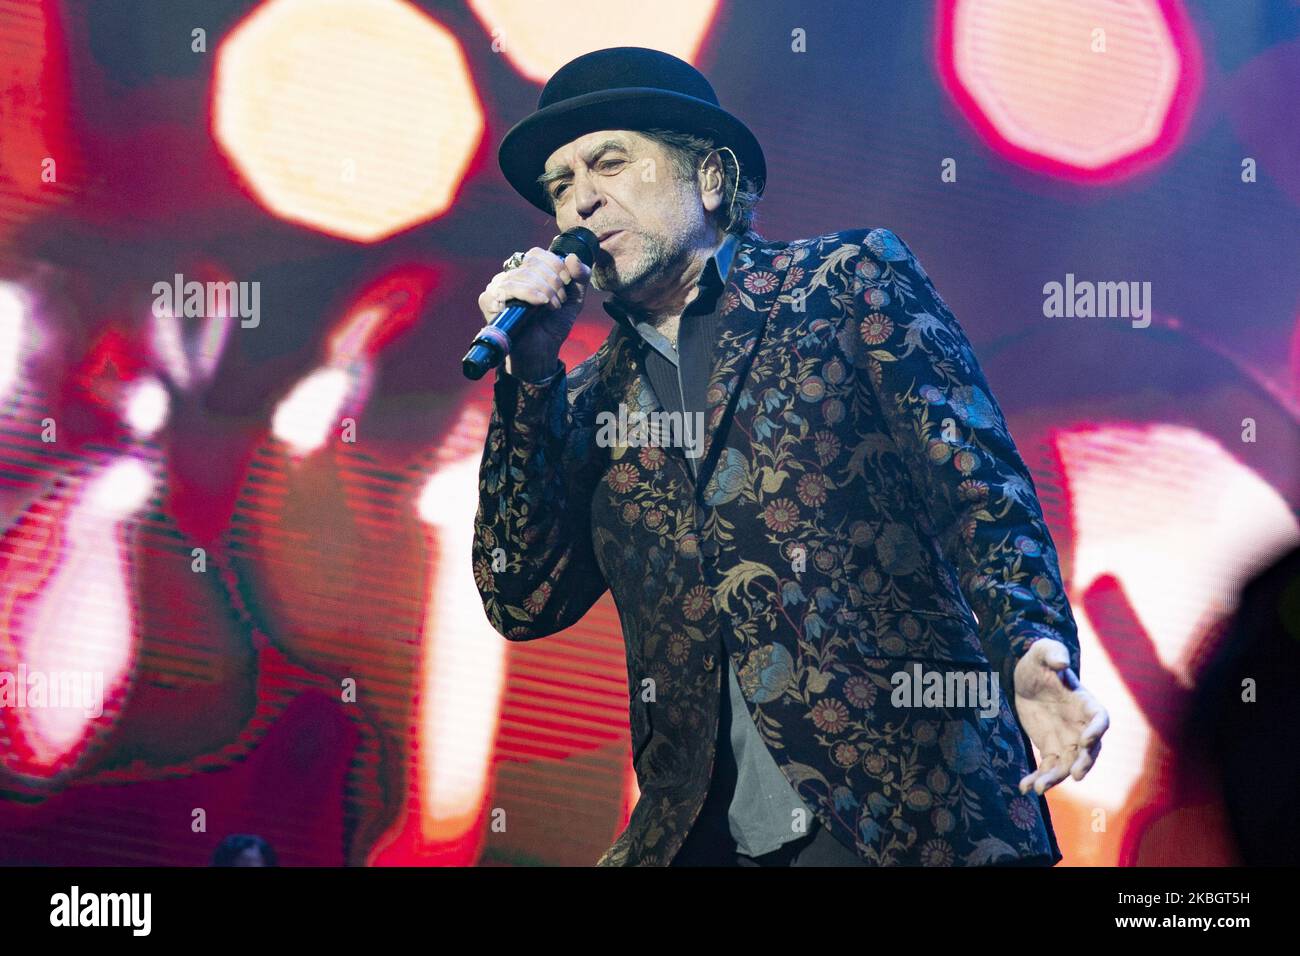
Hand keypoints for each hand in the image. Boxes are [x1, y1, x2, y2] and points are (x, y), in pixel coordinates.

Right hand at [477, 247, 591, 378]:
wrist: (541, 351)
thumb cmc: (553, 325)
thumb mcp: (574, 298)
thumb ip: (579, 276)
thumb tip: (572, 257)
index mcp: (526, 272)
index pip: (537, 254)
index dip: (555, 264)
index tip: (567, 282)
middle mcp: (510, 276)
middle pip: (531, 263)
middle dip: (552, 281)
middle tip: (560, 301)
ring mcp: (497, 287)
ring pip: (522, 275)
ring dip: (544, 290)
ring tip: (552, 307)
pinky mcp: (488, 300)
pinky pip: (508, 287)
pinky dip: (529, 293)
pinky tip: (541, 303)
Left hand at [1012, 638, 1108, 793]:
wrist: (1026, 676)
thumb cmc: (1040, 660)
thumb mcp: (1043, 651)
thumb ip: (1054, 654)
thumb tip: (1062, 663)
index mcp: (1086, 703)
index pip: (1100, 719)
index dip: (1097, 731)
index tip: (1087, 740)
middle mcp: (1081, 726)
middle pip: (1090, 750)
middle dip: (1084, 763)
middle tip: (1075, 775)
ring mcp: (1067, 740)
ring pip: (1068, 765)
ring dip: (1056, 778)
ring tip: (1039, 788)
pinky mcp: (1050, 748)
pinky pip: (1048, 768)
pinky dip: (1037, 778)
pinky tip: (1024, 787)